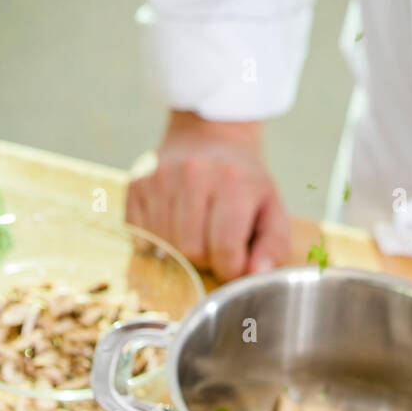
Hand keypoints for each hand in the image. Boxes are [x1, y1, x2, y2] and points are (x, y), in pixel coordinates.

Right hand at [126, 112, 289, 280]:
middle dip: (205, 259)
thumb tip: (255, 273)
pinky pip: (139, 234)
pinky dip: (156, 240)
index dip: (231, 268)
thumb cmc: (244, 182)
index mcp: (234, 182)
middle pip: (190, 251)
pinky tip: (173, 223)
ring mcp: (161, 177)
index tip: (234, 262)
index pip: (225, 248)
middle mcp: (194, 174)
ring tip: (196, 231)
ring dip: (180, 251)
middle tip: (214, 243)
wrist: (211, 137)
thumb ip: (274, 245)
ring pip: (164, 245)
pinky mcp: (137, 183)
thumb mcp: (272, 208)